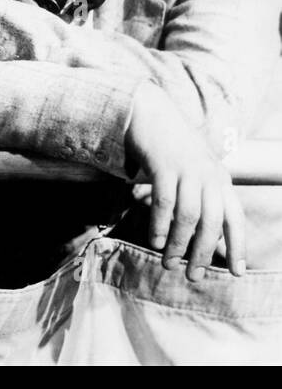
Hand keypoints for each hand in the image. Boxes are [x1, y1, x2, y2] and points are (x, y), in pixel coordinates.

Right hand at [125, 82, 245, 279]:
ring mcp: (187, 170)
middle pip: (212, 222)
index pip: (235, 218)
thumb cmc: (171, 147)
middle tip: (193, 276)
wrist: (150, 112)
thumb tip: (205, 236)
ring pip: (189, 216)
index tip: (236, 273)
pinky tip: (155, 240)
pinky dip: (160, 225)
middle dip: (203, 253)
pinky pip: (164, 202)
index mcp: (220, 179)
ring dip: (179, 243)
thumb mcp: (195, 171)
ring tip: (169, 262)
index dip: (238, 247)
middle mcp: (209, 175)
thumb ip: (202, 197)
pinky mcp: (164, 165)